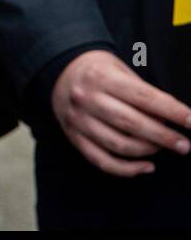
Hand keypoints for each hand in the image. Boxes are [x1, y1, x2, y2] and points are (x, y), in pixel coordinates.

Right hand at [51, 50, 190, 175]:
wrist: (60, 72)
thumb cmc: (100, 72)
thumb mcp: (120, 70)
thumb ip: (144, 93)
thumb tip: (173, 118)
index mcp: (102, 78)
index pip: (143, 97)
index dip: (172, 111)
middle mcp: (87, 99)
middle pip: (131, 123)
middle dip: (163, 136)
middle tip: (185, 145)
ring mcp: (78, 120)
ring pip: (118, 145)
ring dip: (148, 151)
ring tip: (165, 148)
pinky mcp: (73, 137)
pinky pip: (102, 160)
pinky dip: (127, 169)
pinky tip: (147, 167)